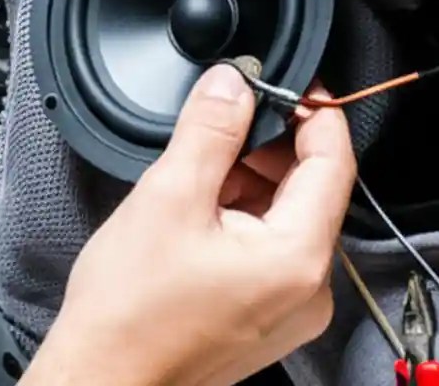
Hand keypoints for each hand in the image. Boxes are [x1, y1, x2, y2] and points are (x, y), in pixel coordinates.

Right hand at [22, 66, 356, 385]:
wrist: (103, 380)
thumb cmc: (129, 317)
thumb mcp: (168, 197)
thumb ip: (210, 130)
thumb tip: (234, 84)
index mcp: (298, 258)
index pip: (334, 161)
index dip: (315, 112)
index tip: (291, 83)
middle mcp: (308, 289)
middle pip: (312, 188)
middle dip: (271, 147)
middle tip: (226, 123)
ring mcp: (289, 307)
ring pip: (287, 216)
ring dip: (252, 181)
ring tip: (199, 174)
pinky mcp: (266, 317)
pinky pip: (271, 248)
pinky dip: (243, 217)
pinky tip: (199, 210)